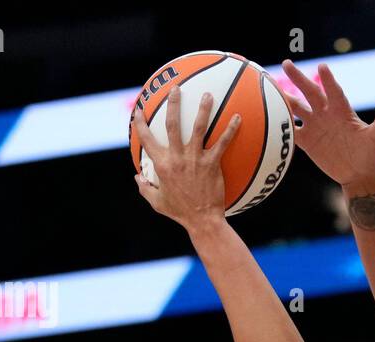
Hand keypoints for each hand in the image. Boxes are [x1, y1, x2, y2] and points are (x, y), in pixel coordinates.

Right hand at [132, 85, 240, 229]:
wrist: (202, 220)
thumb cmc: (180, 212)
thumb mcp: (157, 202)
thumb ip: (144, 187)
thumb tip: (136, 176)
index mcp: (162, 164)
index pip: (147, 139)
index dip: (140, 123)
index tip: (138, 110)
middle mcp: (177, 158)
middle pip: (172, 125)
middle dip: (172, 104)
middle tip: (176, 88)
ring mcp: (195, 159)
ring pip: (198, 128)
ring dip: (202, 109)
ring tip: (207, 94)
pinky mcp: (212, 164)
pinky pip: (223, 143)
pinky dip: (231, 129)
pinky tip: (238, 117)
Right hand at [280, 60, 374, 186]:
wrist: (361, 174)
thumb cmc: (373, 154)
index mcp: (343, 111)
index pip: (334, 92)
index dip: (328, 80)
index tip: (322, 66)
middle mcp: (327, 115)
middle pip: (310, 93)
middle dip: (299, 79)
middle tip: (287, 63)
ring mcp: (316, 127)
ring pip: (297, 109)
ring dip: (285, 100)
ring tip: (270, 90)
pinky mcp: (308, 142)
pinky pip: (291, 132)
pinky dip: (281, 126)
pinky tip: (268, 118)